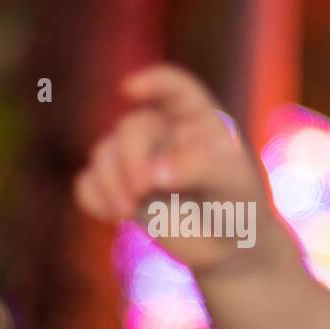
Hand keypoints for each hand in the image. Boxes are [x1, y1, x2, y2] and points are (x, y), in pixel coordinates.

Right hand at [73, 64, 273, 274]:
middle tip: (143, 189)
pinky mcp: (122, 189)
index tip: (130, 90)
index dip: (153, 83)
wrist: (231, 245)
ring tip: (127, 210)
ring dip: (109, 180)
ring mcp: (139, 160)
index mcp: (198, 120)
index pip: (176, 88)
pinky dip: (93, 196)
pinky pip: (89, 184)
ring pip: (104, 154)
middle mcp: (164, 132)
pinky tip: (113, 214)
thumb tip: (153, 173)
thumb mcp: (233, 184)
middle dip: (131, 158)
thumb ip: (198, 169)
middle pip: (131, 129)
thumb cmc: (240, 206)